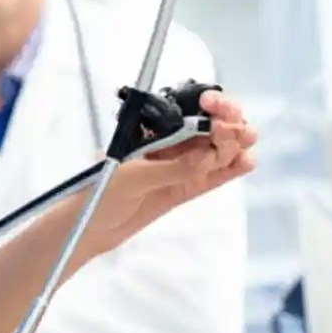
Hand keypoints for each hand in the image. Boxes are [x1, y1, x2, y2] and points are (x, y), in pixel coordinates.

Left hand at [84, 90, 256, 253]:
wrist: (85, 228)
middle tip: (234, 129)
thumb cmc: (97, 193)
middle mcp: (168, 145)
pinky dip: (231, 169)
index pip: (188, 110)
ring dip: (234, 144)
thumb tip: (208, 157)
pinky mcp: (182, 189)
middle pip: (209, 127)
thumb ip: (171, 169)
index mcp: (151, 130)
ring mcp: (178, 167)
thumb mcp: (132, 177)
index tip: (213, 106)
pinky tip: (246, 162)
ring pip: (216, 150)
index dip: (207, 105)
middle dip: (228, 122)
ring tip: (244, 143)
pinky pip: (213, 177)